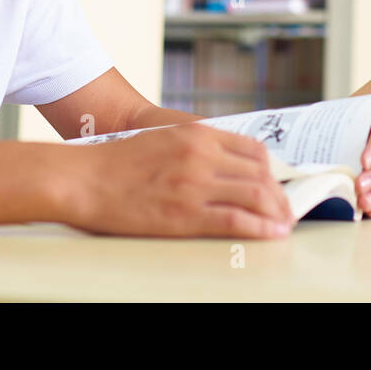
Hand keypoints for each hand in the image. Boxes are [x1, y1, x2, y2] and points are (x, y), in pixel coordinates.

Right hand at [65, 123, 294, 238]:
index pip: (253, 149)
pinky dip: (260, 228)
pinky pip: (235, 220)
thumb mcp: (164, 139)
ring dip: (276, 212)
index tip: (278, 184)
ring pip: (254, 195)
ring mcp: (194, 184)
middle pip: (260, 173)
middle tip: (287, 209)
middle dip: (279, 194)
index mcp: (197, 134)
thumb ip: (197, 147)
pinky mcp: (184, 214)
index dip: (272, 170)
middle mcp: (202, 155)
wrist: (83, 179)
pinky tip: (271, 234)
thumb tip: (226, 164)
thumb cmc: (118, 161)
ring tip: (283, 224)